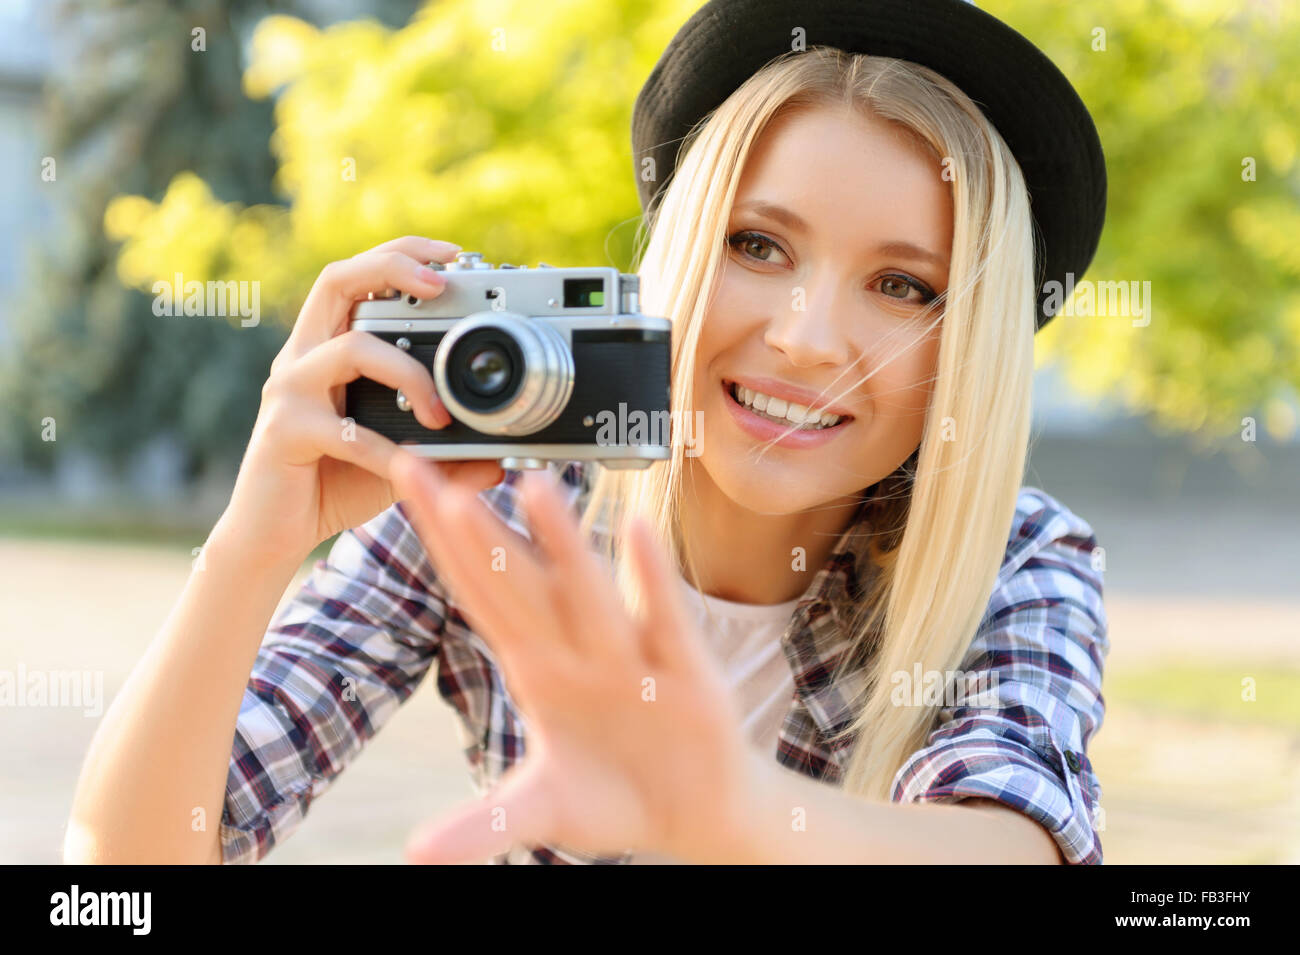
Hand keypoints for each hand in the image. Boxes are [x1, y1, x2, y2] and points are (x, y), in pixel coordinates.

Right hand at [220, 236, 504, 564]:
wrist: (272, 535)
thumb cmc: (334, 485)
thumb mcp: (401, 462)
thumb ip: (444, 454)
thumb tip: (500, 458)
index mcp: (327, 348)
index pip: (358, 276)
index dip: (402, 255)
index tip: (453, 256)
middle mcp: (302, 357)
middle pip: (337, 279)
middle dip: (393, 268)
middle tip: (443, 283)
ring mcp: (289, 391)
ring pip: (350, 349)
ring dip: (408, 375)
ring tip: (441, 414)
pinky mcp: (283, 433)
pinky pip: (344, 431)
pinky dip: (386, 450)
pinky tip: (412, 467)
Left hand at [390, 454, 760, 863]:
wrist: (698, 812)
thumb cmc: (616, 795)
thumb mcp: (541, 812)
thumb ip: (480, 826)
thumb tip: (412, 857)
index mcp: (536, 668)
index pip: (476, 594)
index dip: (437, 545)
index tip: (399, 485)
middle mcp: (576, 650)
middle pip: (516, 581)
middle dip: (471, 529)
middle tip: (426, 467)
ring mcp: (629, 656)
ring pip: (588, 592)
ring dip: (560, 542)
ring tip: (531, 485)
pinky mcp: (684, 674)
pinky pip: (663, 619)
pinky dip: (651, 578)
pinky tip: (635, 529)